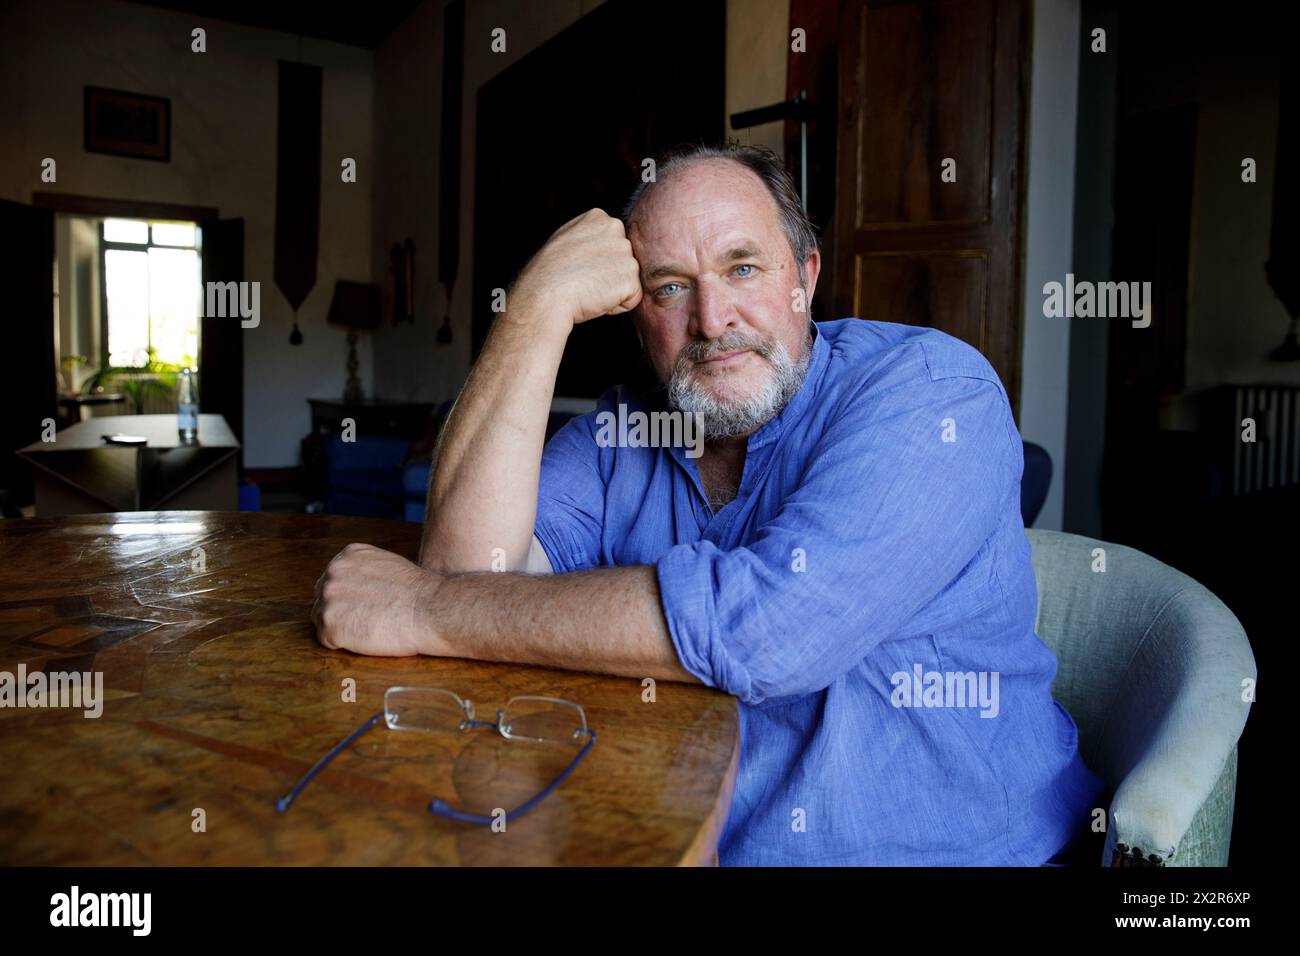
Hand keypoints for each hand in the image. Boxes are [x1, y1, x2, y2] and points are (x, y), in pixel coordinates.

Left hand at [312, 543, 441, 656]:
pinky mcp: (330, 626)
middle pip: (324, 599)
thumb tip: (354, 585)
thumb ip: (363, 569)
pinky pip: (327, 640)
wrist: (431, 610)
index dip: (349, 597)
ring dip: (342, 627)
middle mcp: (332, 572)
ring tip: (369, 627)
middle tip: (369, 619)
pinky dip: (344, 643)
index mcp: (347, 555)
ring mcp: (329, 599)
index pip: (333, 580)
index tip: (367, 605)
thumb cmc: (417, 593)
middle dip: (341, 611)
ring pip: (323, 620)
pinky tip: (366, 637)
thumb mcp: (387, 564)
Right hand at [510, 208, 642, 329]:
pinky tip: (596, 298)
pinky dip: (616, 306)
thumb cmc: (548, 274)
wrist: (545, 294)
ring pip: (628, 279)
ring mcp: (625, 251)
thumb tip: (598, 245)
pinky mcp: (631, 276)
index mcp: (598, 217)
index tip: (578, 267)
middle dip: (608, 275)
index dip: (596, 262)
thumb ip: (587, 237)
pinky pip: (632, 298)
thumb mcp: (565, 240)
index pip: (612, 245)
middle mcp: (616, 228)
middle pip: (623, 260)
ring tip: (588, 288)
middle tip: (582, 279)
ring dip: (611, 290)